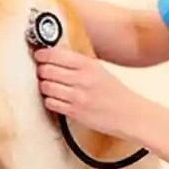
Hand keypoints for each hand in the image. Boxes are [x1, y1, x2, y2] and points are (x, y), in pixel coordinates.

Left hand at [33, 47, 149, 139]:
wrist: (129, 114)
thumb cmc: (115, 94)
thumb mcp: (99, 71)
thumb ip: (79, 63)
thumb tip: (56, 54)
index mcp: (88, 65)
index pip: (56, 54)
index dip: (42, 54)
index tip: (39, 55)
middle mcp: (82, 79)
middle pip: (47, 70)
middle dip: (42, 70)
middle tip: (43, 71)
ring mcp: (77, 97)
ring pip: (46, 86)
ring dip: (44, 86)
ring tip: (50, 86)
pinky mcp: (74, 112)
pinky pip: (51, 103)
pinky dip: (50, 101)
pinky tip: (56, 99)